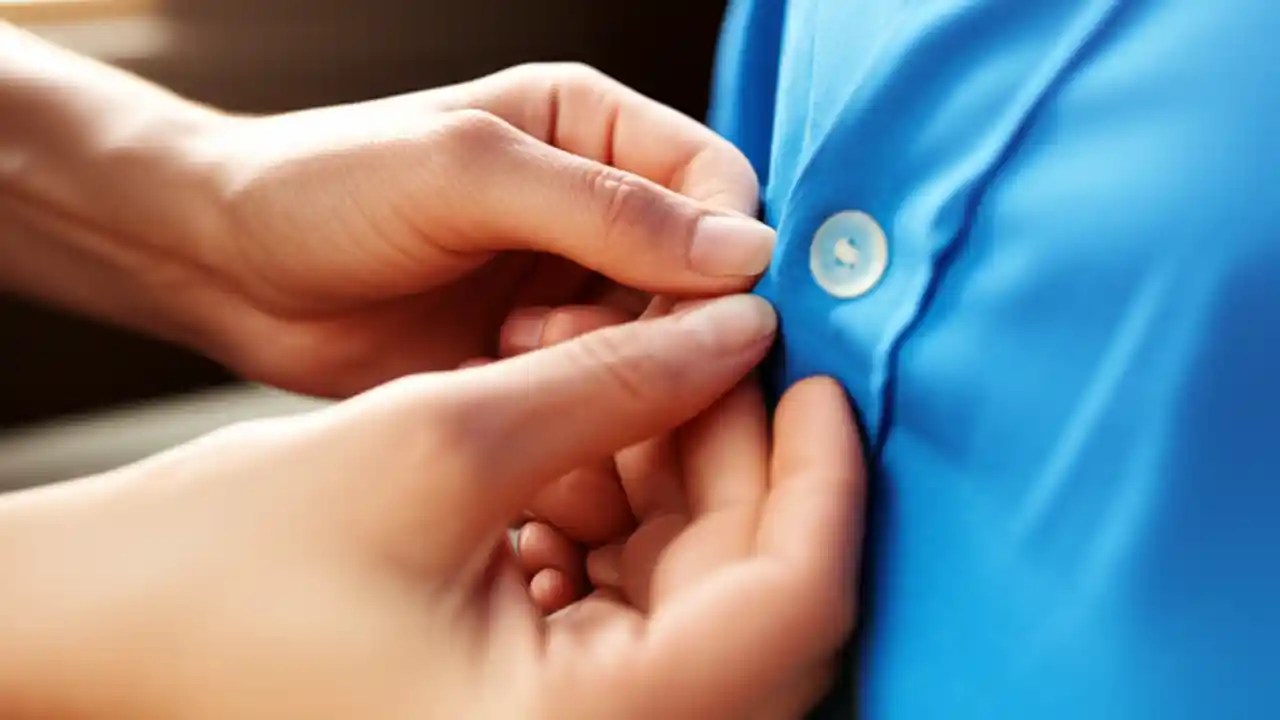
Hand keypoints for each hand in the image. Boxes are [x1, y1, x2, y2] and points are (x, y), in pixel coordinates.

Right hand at [0, 295, 863, 719]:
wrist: (106, 625)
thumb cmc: (228, 558)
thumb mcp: (444, 439)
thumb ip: (619, 380)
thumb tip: (740, 333)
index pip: (790, 609)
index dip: (822, 479)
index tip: (815, 374)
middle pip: (745, 598)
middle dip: (730, 460)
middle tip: (702, 348)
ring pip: (689, 600)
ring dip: (667, 482)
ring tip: (612, 388)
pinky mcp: (531, 715)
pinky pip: (625, 615)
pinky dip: (617, 522)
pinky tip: (570, 449)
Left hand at [178, 63, 769, 395]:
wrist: (228, 266)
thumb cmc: (327, 185)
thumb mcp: (467, 174)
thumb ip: (607, 209)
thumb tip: (746, 251)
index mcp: (594, 128)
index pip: (720, 182)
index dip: (734, 245)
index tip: (714, 306)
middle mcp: (597, 207)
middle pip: (701, 273)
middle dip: (662, 316)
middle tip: (570, 335)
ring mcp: (569, 287)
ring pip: (657, 339)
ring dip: (607, 359)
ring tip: (513, 345)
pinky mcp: (537, 356)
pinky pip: (603, 387)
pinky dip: (574, 395)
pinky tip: (501, 374)